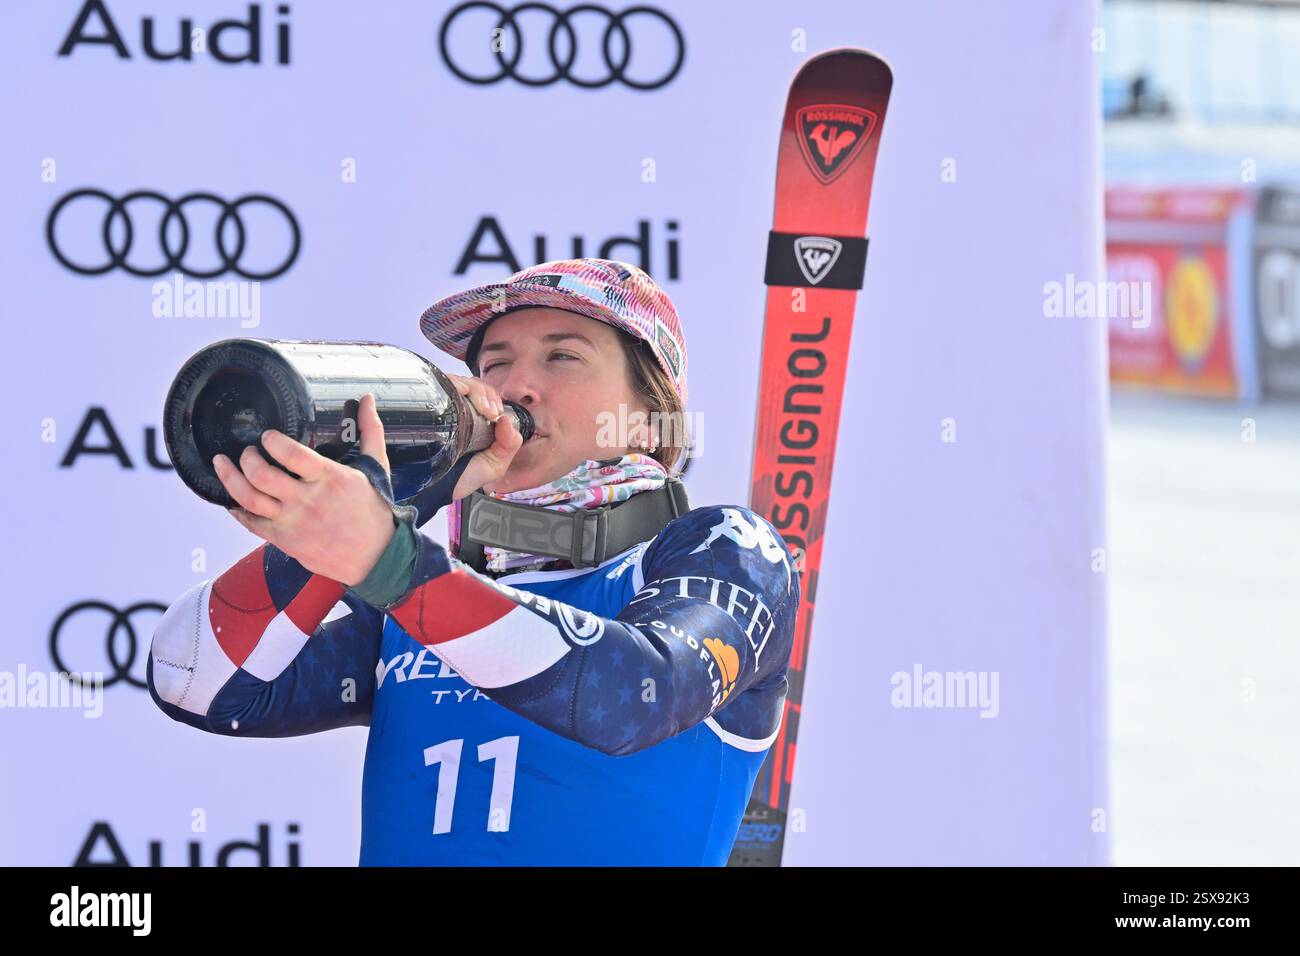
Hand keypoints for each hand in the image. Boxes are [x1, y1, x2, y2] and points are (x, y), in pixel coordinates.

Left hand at [214, 393, 397, 585]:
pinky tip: (231, 499)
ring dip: (230, 478)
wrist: (377, 556)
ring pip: (249, 499)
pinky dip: (237, 510)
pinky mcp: (286, 541)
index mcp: (330, 478)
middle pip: (261, 475)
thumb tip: (368, 399)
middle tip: (247, 451)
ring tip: (223, 464)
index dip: (272, 441)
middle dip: (246, 458)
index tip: (268, 437)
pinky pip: (251, 524)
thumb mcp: (376, 466)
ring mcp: (294, 522)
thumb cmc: (375, 512)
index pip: (291, 454)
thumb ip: (369, 430)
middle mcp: (308, 500)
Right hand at [443, 373, 525, 499]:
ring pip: (458, 382)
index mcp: (474, 422)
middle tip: (490, 412)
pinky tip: (460, 393)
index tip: (496, 414)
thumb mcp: (493, 465)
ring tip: (481, 408)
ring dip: (474, 390)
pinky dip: (453, 383)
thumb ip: (509, 445)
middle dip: (485, 394)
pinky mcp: (426, 408)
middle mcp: (456, 412)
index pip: (484, 396)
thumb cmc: (459, 479)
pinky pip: (439, 385)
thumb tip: (506, 420)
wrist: (434, 492)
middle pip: (473, 385)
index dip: (492, 399)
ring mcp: (440, 409)